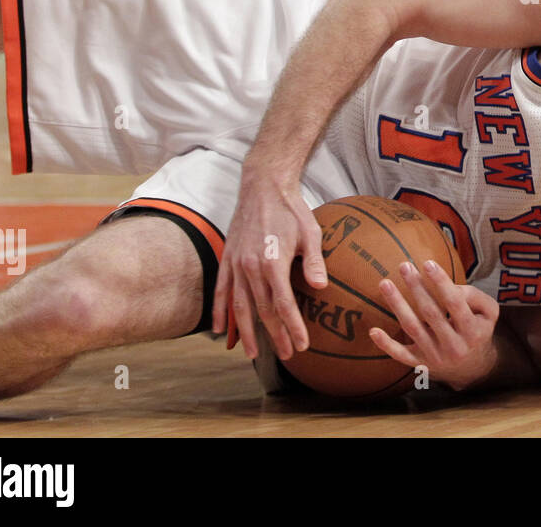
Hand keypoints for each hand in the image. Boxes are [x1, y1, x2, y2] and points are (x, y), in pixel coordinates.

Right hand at [211, 162, 326, 360]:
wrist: (263, 186)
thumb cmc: (291, 209)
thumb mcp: (310, 232)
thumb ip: (313, 261)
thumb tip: (320, 287)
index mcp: (273, 262)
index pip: (283, 304)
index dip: (292, 327)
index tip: (301, 345)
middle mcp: (250, 267)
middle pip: (262, 310)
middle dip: (274, 335)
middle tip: (286, 354)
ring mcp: (236, 264)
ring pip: (240, 306)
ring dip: (247, 332)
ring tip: (252, 353)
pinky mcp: (227, 258)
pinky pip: (220, 291)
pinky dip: (220, 311)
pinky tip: (222, 331)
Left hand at [369, 260, 500, 391]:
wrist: (473, 368)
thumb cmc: (478, 329)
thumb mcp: (488, 313)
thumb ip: (474, 296)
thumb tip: (449, 286)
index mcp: (472, 331)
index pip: (455, 303)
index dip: (441, 282)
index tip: (428, 263)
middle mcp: (454, 346)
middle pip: (431, 313)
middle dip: (416, 287)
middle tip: (404, 266)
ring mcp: (435, 357)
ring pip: (412, 328)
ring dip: (397, 305)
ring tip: (385, 283)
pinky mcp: (420, 364)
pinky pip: (401, 355)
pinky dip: (386, 344)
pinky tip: (373, 330)